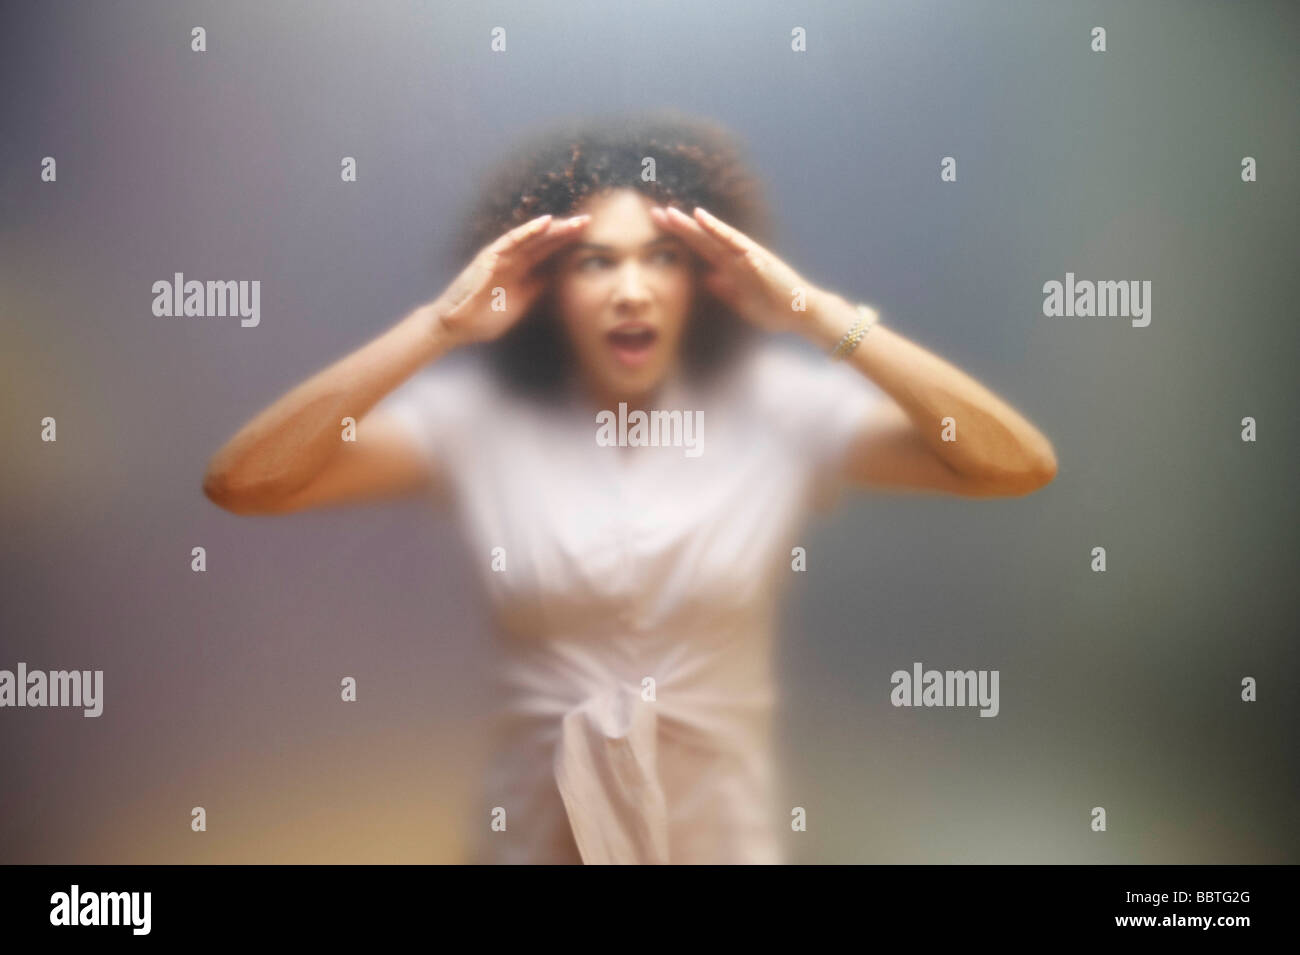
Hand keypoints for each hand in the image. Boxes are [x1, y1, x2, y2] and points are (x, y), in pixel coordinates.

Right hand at [430, 213, 590, 346]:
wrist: (458, 326)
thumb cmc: (485, 317)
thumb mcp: (522, 302)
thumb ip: (538, 287)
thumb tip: (559, 275)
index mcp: (521, 268)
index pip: (548, 250)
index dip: (568, 242)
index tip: (590, 236)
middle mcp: (513, 258)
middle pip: (544, 240)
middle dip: (566, 231)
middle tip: (588, 221)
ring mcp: (502, 256)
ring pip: (531, 237)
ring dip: (553, 227)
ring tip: (573, 221)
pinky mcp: (490, 257)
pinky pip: (511, 240)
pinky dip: (528, 231)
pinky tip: (545, 223)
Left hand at [650, 205, 828, 335]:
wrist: (800, 312)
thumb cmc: (773, 307)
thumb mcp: (740, 301)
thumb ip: (723, 288)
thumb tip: (706, 280)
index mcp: (730, 266)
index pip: (699, 247)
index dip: (679, 236)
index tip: (657, 225)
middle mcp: (736, 257)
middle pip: (704, 238)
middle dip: (681, 226)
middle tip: (656, 211)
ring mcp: (748, 257)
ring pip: (719, 236)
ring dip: (701, 225)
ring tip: (682, 213)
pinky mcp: (760, 262)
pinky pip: (739, 245)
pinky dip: (723, 233)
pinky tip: (710, 223)